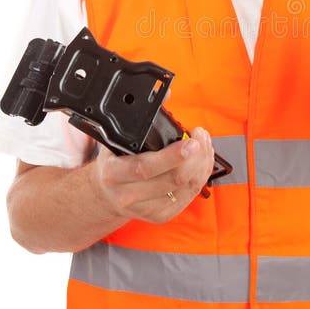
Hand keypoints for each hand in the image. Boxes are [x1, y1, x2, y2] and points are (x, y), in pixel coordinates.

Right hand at [93, 127, 214, 223]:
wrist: (105, 195)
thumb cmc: (115, 162)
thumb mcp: (116, 139)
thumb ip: (141, 117)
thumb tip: (166, 92)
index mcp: (114, 174)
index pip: (146, 168)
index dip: (172, 156)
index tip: (191, 142)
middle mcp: (127, 195)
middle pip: (173, 178)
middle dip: (196, 155)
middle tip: (201, 136)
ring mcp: (145, 209)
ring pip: (186, 187)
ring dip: (202, 163)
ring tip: (204, 144)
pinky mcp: (161, 216)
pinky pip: (190, 196)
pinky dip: (201, 175)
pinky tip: (202, 161)